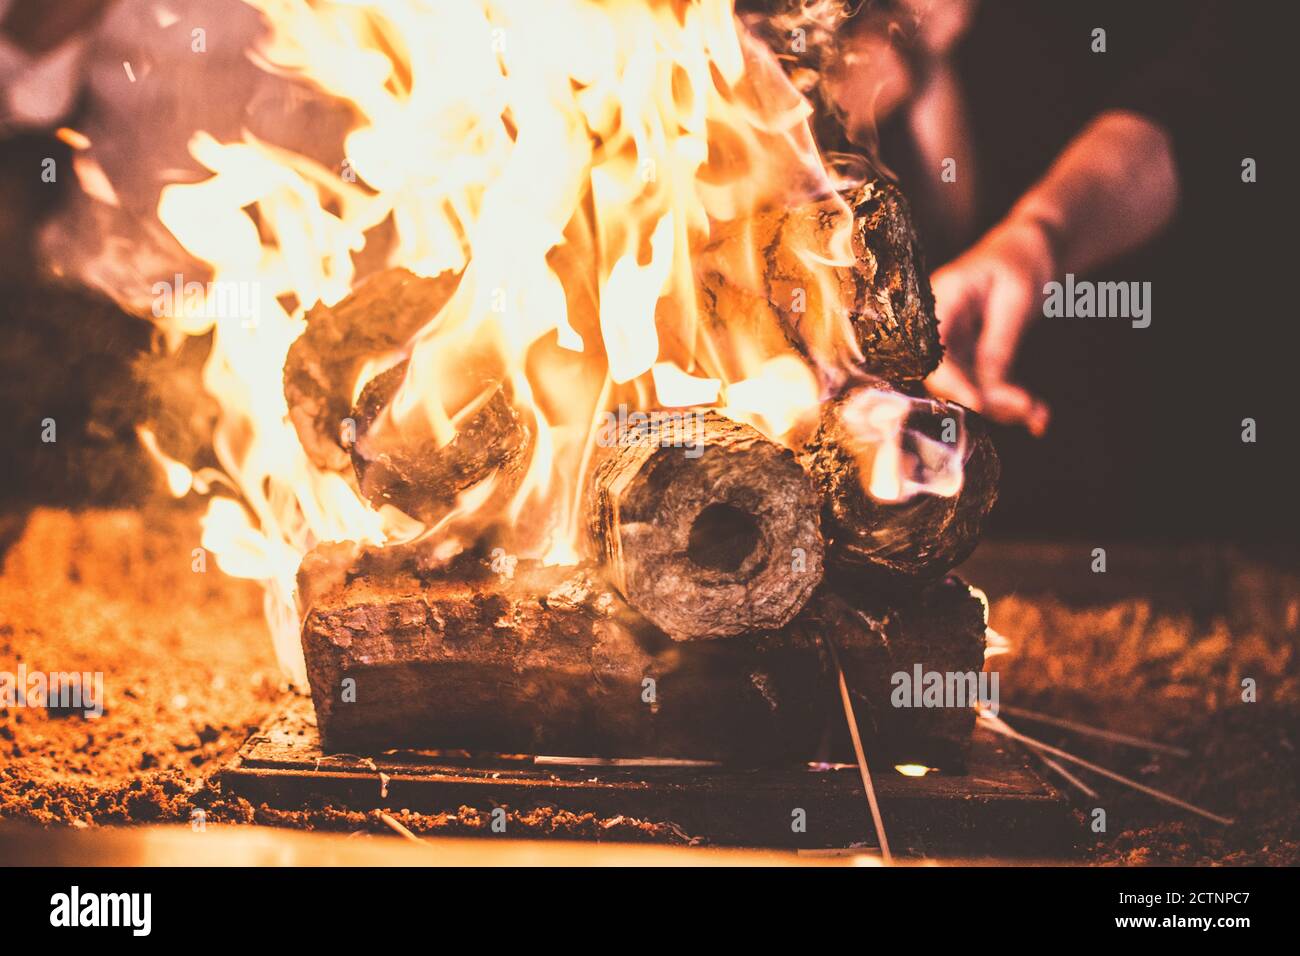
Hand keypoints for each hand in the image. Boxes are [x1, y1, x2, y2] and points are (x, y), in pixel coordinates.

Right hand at [926, 216, 1053, 434]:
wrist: (1031, 245)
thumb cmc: (1023, 258)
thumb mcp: (1016, 298)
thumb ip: (999, 343)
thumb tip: (987, 388)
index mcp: (942, 301)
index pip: (934, 352)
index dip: (953, 382)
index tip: (980, 403)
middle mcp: (940, 324)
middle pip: (949, 376)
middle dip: (987, 398)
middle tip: (1027, 409)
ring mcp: (953, 340)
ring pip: (968, 385)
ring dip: (1002, 405)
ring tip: (1039, 414)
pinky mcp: (970, 352)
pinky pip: (984, 382)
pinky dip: (1008, 398)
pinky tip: (1036, 413)